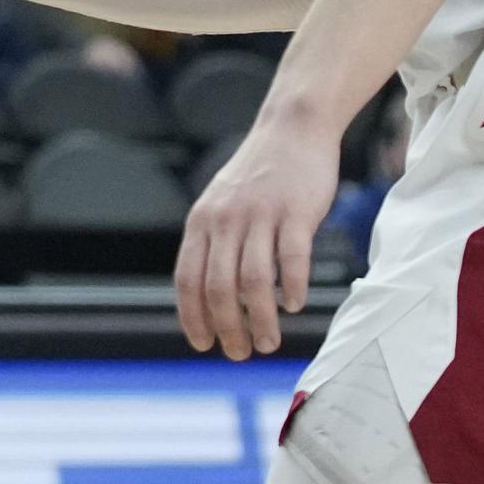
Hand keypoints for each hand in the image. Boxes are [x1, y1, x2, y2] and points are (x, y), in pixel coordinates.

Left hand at [177, 112, 336, 358]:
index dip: (192, 316)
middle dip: (227, 327)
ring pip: (253, 280)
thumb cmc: (259, 176)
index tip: (203, 344)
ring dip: (260, 319)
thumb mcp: (221, 206)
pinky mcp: (295, 211)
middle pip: (218, 287)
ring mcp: (259, 215)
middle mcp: (225, 220)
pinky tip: (293, 306)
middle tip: (240, 352)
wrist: (291, 130)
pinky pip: (291, 258)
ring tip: (268, 342)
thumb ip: (215, 243)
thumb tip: (212, 295)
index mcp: (202, 222)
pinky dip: (290, 287)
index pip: (187, 279)